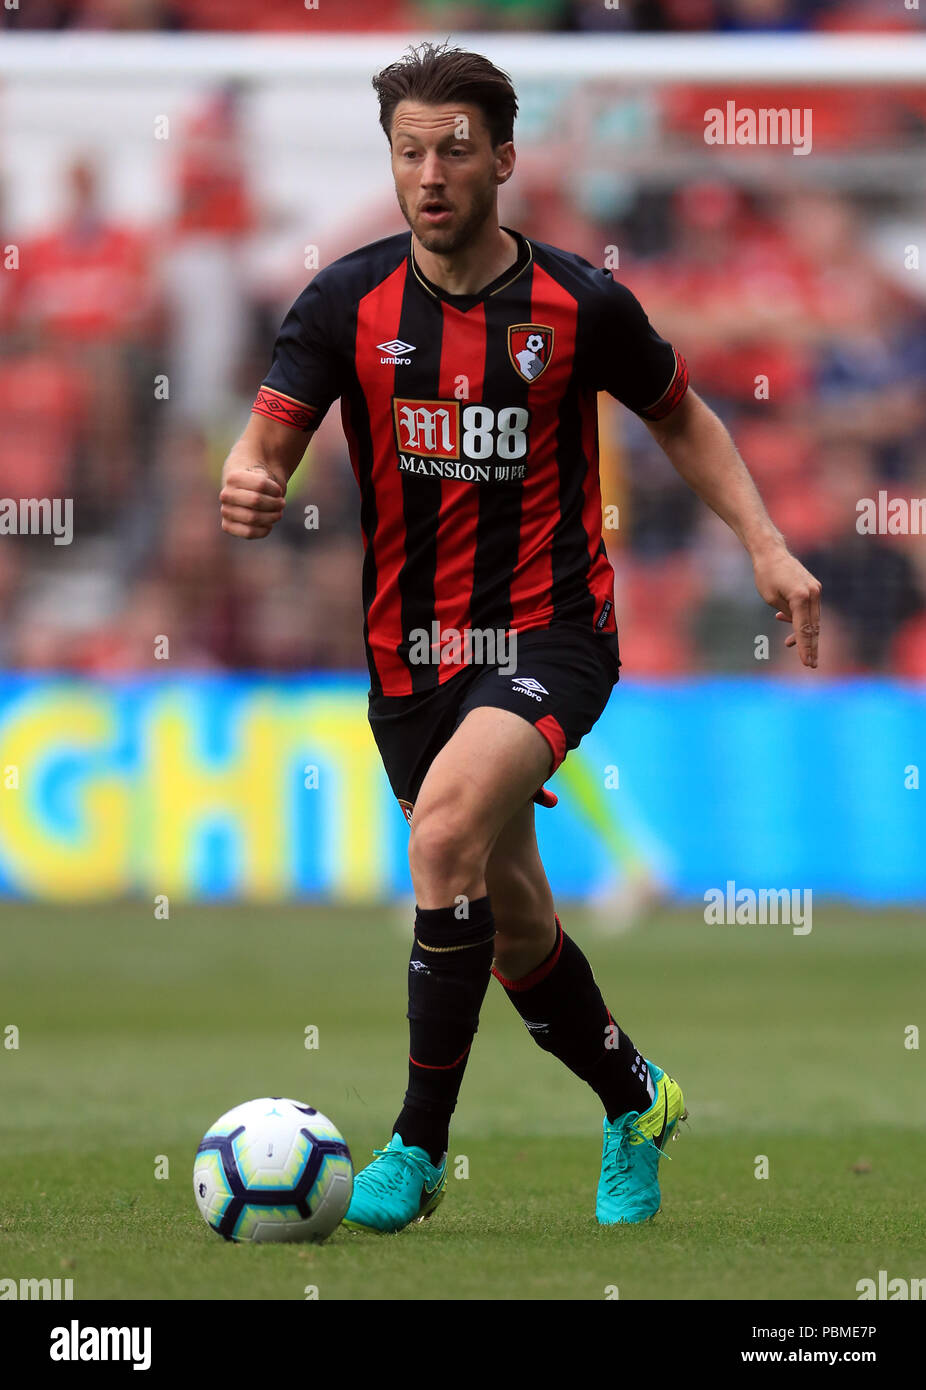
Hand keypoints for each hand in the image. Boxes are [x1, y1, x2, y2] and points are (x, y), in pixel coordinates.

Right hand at [220, 464, 285, 538]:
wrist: (243, 493)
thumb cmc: (258, 484)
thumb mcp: (264, 475)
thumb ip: (268, 481)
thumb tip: (274, 494)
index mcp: (234, 478)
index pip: (261, 484)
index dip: (275, 490)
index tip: (278, 491)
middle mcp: (226, 494)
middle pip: (256, 501)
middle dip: (274, 504)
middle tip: (282, 503)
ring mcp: (225, 511)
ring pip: (253, 518)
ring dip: (271, 517)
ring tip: (278, 514)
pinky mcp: (227, 526)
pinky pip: (249, 533)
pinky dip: (264, 530)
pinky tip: (268, 525)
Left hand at [752, 545, 821, 668]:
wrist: (771, 552)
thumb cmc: (766, 575)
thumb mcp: (771, 599)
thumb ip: (787, 614)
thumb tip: (796, 625)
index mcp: (801, 597)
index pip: (804, 629)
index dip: (805, 648)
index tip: (807, 663)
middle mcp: (812, 593)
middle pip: (813, 627)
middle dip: (811, 647)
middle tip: (811, 664)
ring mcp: (815, 590)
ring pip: (813, 619)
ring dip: (803, 632)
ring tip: (787, 644)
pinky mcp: (813, 587)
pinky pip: (810, 608)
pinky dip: (801, 618)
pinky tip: (782, 619)